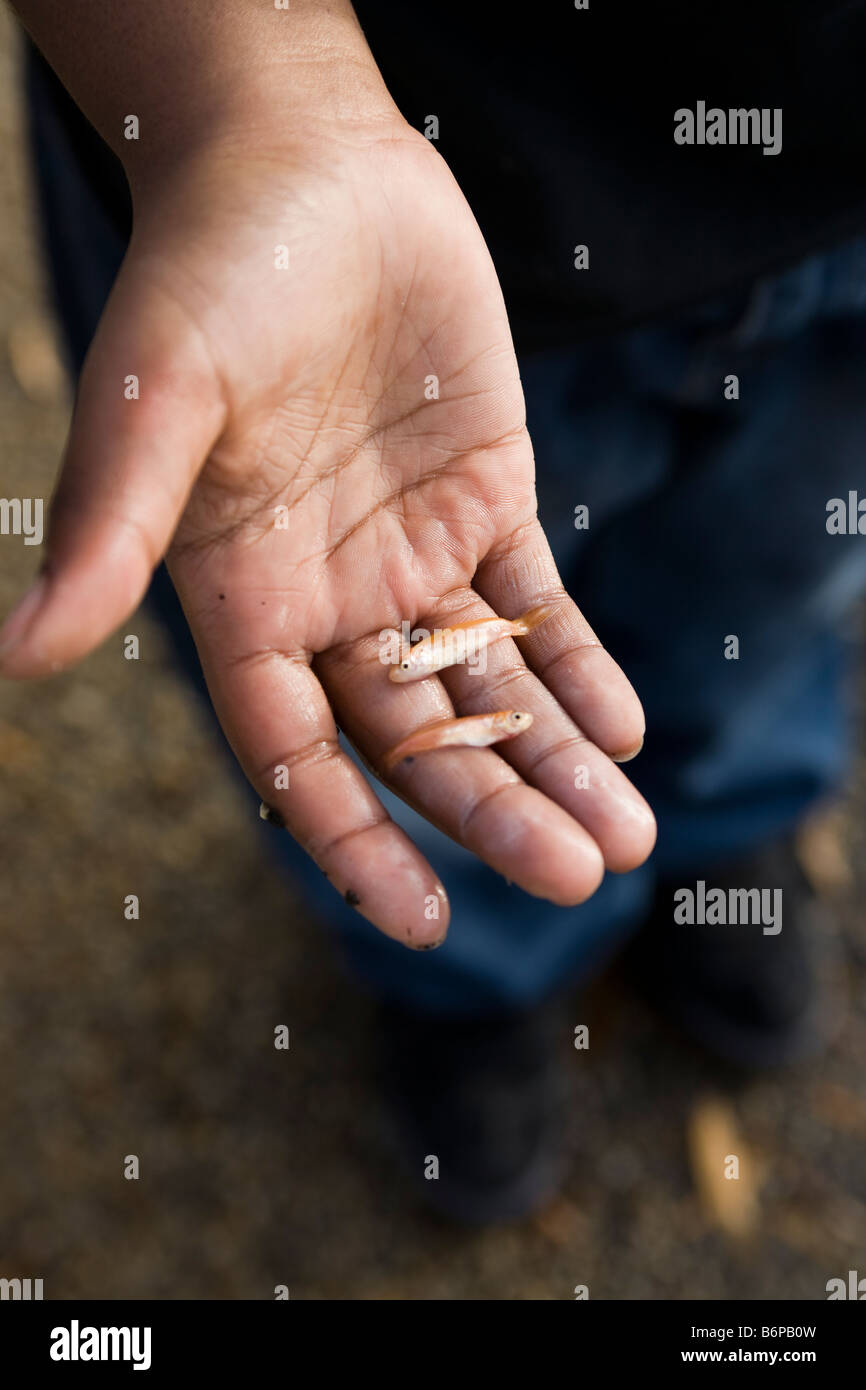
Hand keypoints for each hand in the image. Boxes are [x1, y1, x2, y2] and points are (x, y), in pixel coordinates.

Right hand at [0, 120, 654, 945]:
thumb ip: (107, 530)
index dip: (356, 842)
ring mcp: (411, 554)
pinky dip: (578, 665)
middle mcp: (328, 599)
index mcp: (242, 602)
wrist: (305, 170)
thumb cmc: (209, 275)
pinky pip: (536, 601)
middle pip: (415, 739)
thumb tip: (16, 658)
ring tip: (627, 832)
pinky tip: (620, 728)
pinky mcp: (483, 497)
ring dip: (555, 758)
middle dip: (494, 810)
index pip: (299, 758)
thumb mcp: (157, 402)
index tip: (424, 922)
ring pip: (487, 686)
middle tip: (580, 875)